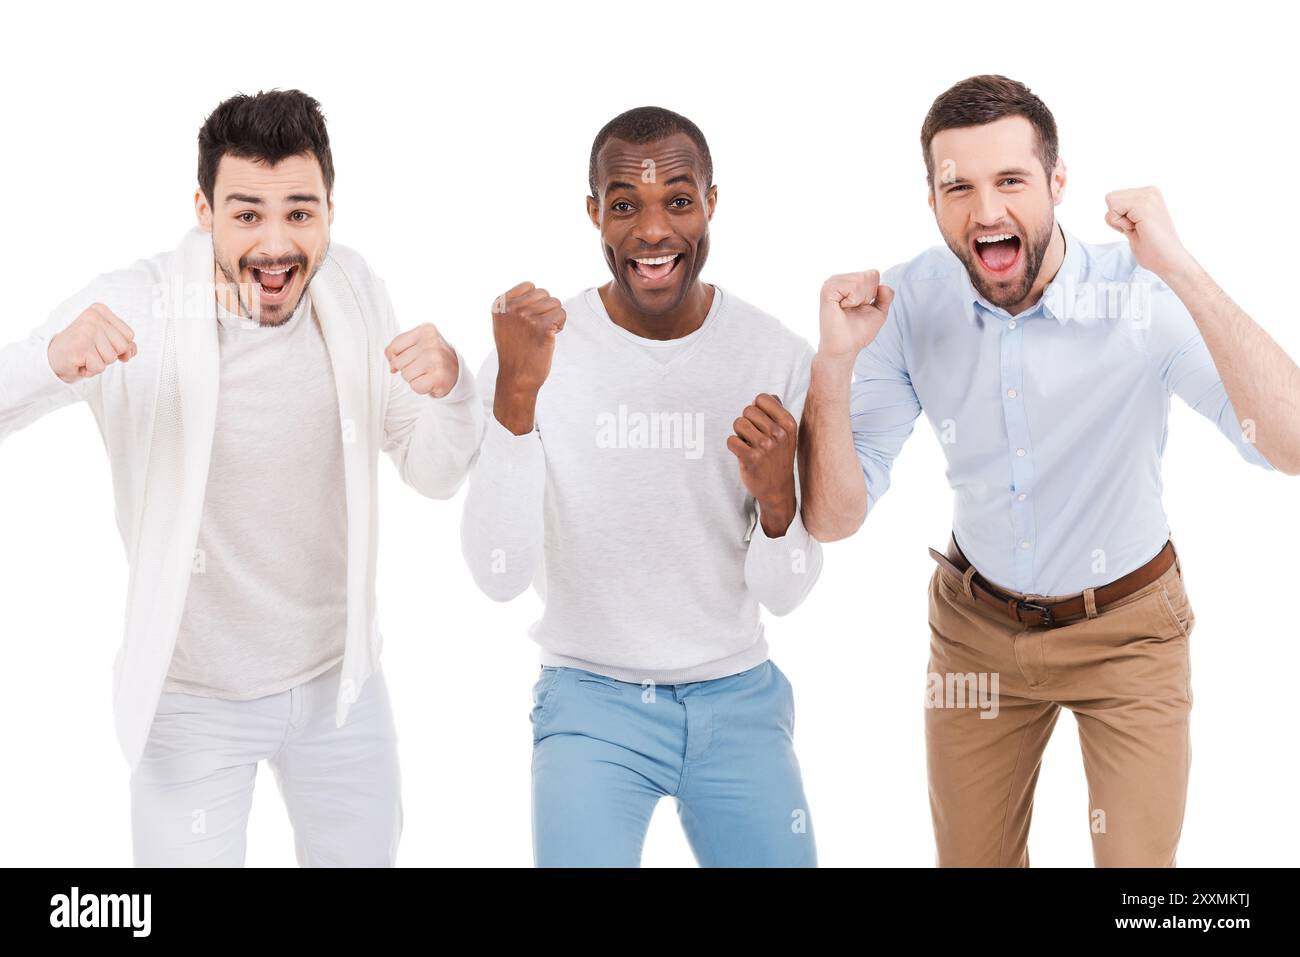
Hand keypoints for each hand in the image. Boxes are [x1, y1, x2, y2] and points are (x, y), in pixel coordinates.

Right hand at [47, 303, 135, 382]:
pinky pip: (99, 367)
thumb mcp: (106, 341)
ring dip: (99, 363)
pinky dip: (90, 370)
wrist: (52, 358)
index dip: (118, 346)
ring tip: (84, 355)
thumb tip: (130, 352)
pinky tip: (79, 361)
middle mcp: (93, 317)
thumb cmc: (82, 348)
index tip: (99, 343)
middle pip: (122, 346)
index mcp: (100, 310)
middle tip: (90, 350)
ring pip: (111, 358)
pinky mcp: (79, 347)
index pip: (129, 335)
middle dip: (109, 355)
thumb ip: (125, 344)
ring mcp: (86, 331)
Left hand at [385, 323, 458, 396]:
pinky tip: (431, 381)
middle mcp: (432, 342)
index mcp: (425, 330)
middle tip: (423, 366)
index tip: (413, 357)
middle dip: (407, 368)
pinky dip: (421, 388)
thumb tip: (392, 367)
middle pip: (398, 363)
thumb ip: (397, 349)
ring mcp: (436, 359)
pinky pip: (415, 386)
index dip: (398, 356)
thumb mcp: (415, 344)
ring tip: (427, 373)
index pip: (394, 347)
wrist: (457, 371)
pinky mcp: (439, 377)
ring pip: (405, 375)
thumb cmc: (432, 357)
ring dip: (414, 378)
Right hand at [491, 282, 565, 433]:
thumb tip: (536, 289)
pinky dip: (560, 324)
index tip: (529, 319)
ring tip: (542, 333)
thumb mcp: (505, 323)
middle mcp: (512, 308)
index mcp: (501, 304)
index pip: (530, 286)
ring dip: (554, 317)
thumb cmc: (514, 351)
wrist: (516, 378)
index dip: (535, 301)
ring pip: (555, 302)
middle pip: (544, 293)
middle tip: (537, 329)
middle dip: (546, 309)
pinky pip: (561, 314)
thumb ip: (516, 304)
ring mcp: (527, 317)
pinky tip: (551, 336)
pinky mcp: (543, 327)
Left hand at [727, 393, 797, 535]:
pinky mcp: (752, 458)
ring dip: (739, 433)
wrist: (778, 490)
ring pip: (738, 423)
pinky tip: (743, 453)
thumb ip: (776, 413)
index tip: (760, 422)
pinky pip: (731, 440)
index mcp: (789, 423)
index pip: (762, 398)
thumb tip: (767, 396)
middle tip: (752, 436)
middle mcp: (779, 434)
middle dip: (746, 421)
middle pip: (748, 410)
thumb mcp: (786, 434)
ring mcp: (766, 446)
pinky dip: (733, 446)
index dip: (756, 408)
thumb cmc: (778, 457)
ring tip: (748, 444)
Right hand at [818, 270, 893, 360]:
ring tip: (847, 309)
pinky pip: (852, 286)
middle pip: (869, 275)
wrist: (844, 348)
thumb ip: (885, 297)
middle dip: (868, 295)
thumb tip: (884, 286)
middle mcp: (838, 280)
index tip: (861, 307)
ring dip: (860, 298)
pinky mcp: (827, 290)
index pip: (873, 274)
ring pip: (861, 279)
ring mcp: (831, 284)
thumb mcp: (878, 312)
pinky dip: (853, 300)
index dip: (873, 293)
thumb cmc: (858, 332)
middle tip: (853, 310)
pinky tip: (842, 307)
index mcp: (848, 282)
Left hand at [1104, 186, 1196, 279]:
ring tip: (1138, 229)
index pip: (1114, 199)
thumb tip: (1109, 206)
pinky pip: (1114, 209)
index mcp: (1148, 194)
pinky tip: (1137, 229)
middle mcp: (1149, 191)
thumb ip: (1123, 214)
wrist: (1169, 260)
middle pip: (1110, 198)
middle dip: (1117, 217)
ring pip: (1111, 201)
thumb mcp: (1132, 225)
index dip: (1118, 218)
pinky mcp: (1143, 204)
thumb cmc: (1151, 248)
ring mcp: (1148, 195)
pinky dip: (1120, 224)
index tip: (1136, 227)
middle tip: (1136, 229)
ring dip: (1119, 221)